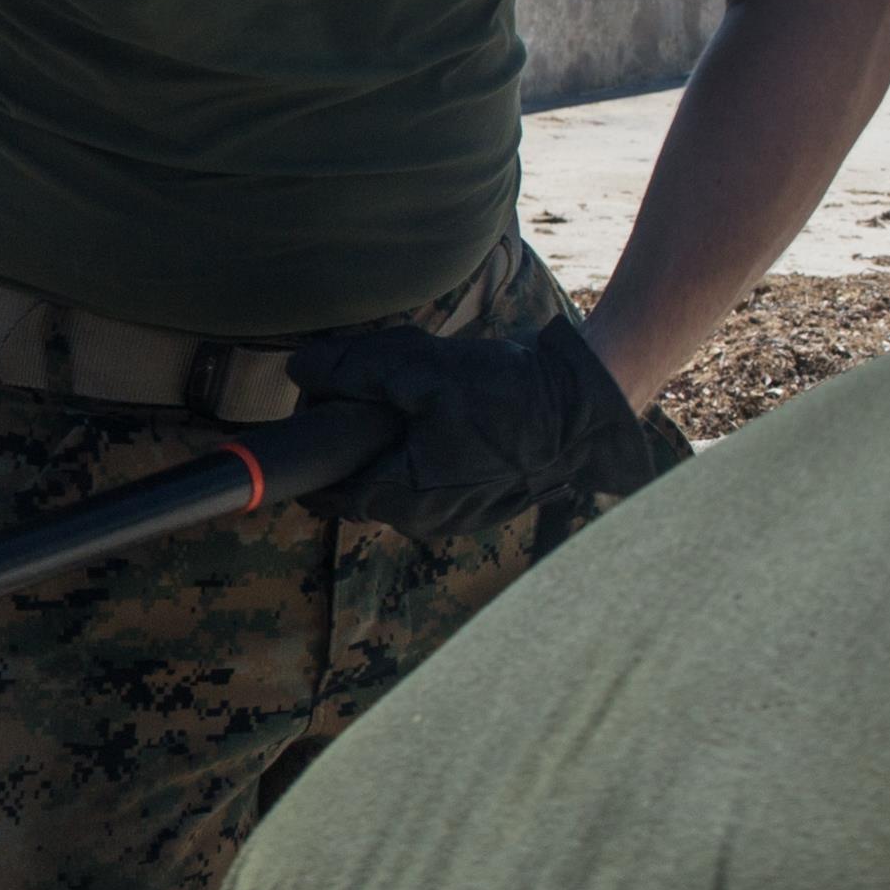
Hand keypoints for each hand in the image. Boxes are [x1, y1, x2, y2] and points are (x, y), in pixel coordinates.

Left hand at [279, 311, 682, 541]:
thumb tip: (300, 371)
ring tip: (418, 391)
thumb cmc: (509, 394)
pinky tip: (445, 405)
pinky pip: (431, 474)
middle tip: (372, 386)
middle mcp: (425, 519)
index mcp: (402, 498)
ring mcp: (455, 514)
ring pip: (395, 473)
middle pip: (359, 478)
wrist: (589, 407)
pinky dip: (425, 442)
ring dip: (392, 435)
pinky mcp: (479, 499)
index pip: (324, 489)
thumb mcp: (421, 370)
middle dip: (356, 433)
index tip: (319, 408)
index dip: (313, 447)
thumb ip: (353, 370)